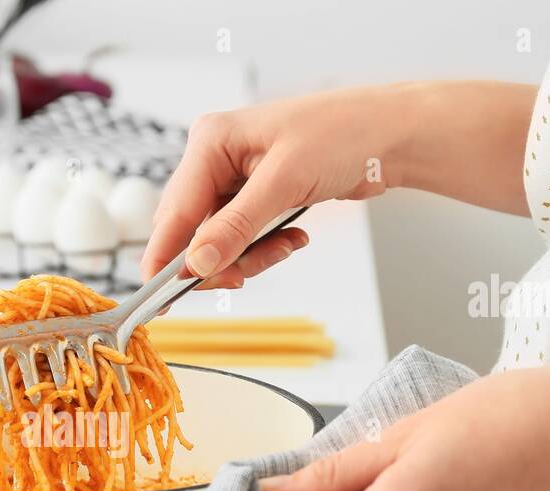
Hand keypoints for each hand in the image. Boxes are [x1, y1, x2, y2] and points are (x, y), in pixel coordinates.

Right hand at [141, 87, 401, 288]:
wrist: (390, 134)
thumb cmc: (343, 135)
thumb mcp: (285, 182)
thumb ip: (237, 226)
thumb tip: (197, 263)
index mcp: (210, 142)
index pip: (174, 211)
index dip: (165, 258)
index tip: (159, 297)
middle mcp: (215, 159)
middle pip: (190, 231)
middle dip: (218, 260)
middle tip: (241, 278)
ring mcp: (234, 180)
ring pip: (217, 242)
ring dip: (249, 256)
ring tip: (285, 247)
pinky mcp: (254, 197)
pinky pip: (242, 239)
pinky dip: (264, 248)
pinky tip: (294, 238)